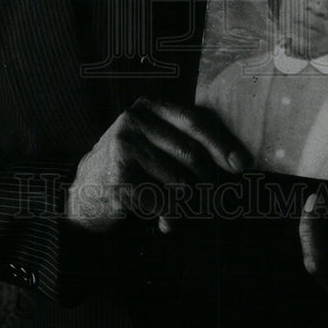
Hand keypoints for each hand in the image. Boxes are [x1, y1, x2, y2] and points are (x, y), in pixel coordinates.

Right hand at [67, 97, 249, 232]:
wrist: (86, 191)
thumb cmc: (135, 166)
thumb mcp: (158, 142)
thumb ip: (191, 140)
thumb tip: (238, 160)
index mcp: (150, 107)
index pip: (195, 121)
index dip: (222, 143)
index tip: (241, 164)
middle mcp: (134, 121)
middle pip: (192, 154)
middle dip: (207, 182)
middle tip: (210, 200)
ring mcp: (123, 148)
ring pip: (180, 182)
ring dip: (188, 206)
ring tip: (179, 211)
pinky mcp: (118, 179)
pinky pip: (164, 203)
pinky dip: (171, 217)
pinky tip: (163, 221)